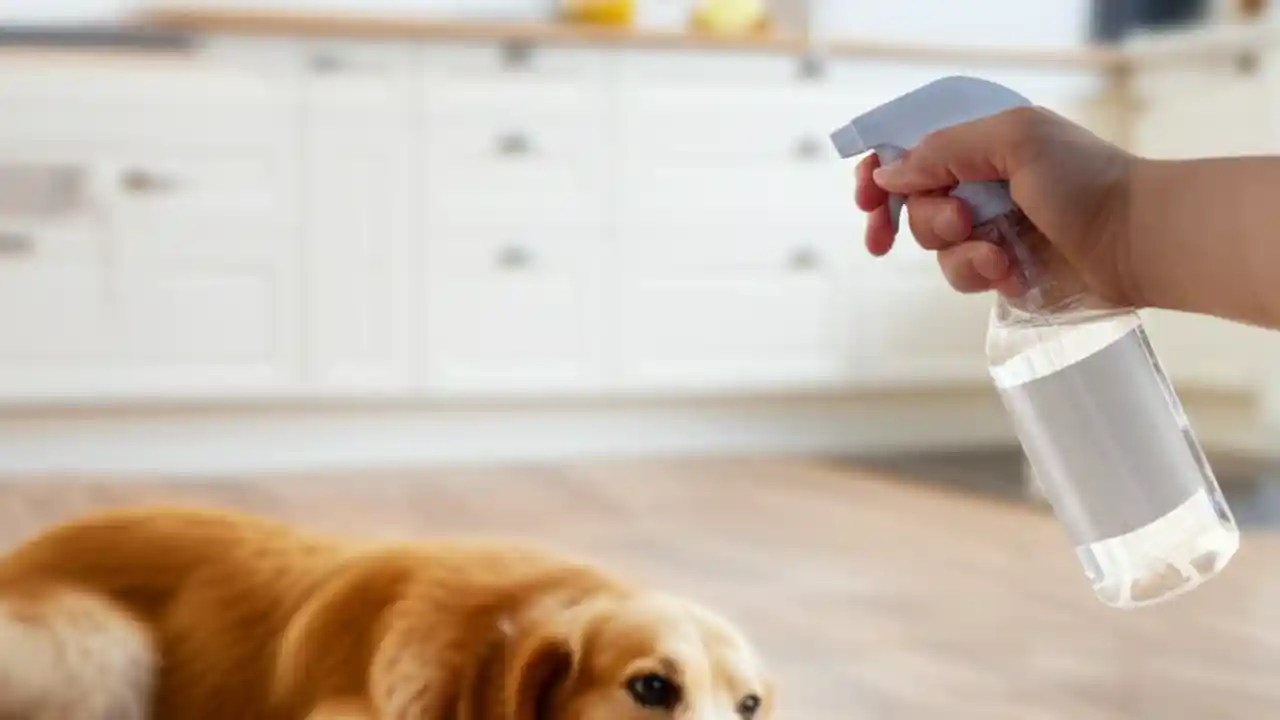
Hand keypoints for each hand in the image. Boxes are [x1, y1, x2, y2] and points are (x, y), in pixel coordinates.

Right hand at [854, 106, 1137, 306]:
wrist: (1135, 241)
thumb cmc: (1083, 180)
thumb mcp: (1013, 141)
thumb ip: (943, 151)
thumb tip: (888, 174)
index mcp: (982, 143)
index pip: (912, 150)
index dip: (881, 172)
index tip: (867, 197)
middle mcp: (980, 183)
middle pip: (911, 202)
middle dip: (922, 217)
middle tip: (956, 224)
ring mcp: (988, 228)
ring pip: (932, 245)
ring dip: (956, 250)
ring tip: (995, 252)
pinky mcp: (1000, 269)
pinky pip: (959, 275)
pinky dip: (977, 273)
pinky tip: (1008, 271)